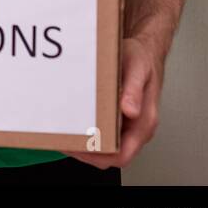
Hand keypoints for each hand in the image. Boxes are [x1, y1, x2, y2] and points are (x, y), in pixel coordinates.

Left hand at [63, 33, 164, 168]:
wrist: (144, 50)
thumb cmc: (142, 60)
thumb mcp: (137, 69)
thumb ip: (134, 90)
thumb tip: (130, 111)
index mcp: (144, 123)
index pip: (122, 155)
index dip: (98, 156)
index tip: (77, 148)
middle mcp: (136, 128)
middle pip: (110, 155)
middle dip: (86, 153)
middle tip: (63, 141)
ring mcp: (127, 124)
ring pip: (105, 146)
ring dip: (84, 143)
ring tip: (63, 133)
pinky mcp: (117, 117)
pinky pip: (103, 132)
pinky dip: (87, 132)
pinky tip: (72, 123)